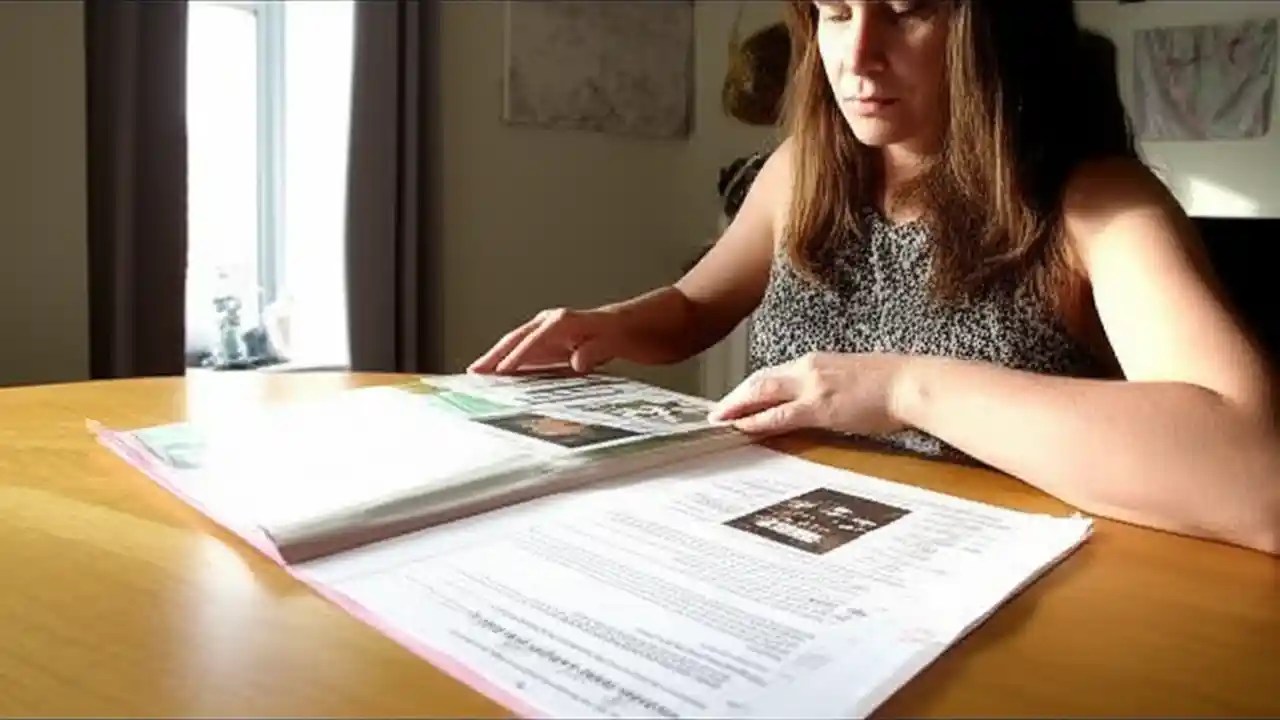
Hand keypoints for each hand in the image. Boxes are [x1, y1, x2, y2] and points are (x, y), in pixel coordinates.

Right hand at [468, 307, 628, 374]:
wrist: (639, 324)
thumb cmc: (628, 330)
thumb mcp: (616, 339)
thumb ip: (595, 348)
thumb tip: (575, 361)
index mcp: (563, 322)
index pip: (531, 341)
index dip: (514, 358)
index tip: (498, 373)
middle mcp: (552, 324)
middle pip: (515, 341)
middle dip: (493, 357)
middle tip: (473, 373)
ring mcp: (550, 334)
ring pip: (517, 347)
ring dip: (498, 361)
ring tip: (479, 377)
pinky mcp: (552, 345)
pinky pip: (526, 355)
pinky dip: (512, 365)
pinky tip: (503, 378)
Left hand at [709, 352, 912, 435]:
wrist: (912, 383)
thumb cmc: (892, 383)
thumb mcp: (851, 378)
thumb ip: (829, 385)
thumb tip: (820, 400)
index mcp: (816, 362)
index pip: (773, 374)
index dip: (750, 388)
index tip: (736, 399)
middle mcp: (808, 369)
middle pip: (759, 380)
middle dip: (734, 396)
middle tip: (716, 412)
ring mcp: (812, 386)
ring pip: (761, 393)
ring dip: (736, 407)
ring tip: (719, 420)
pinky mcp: (820, 407)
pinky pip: (780, 415)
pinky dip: (757, 421)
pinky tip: (743, 427)